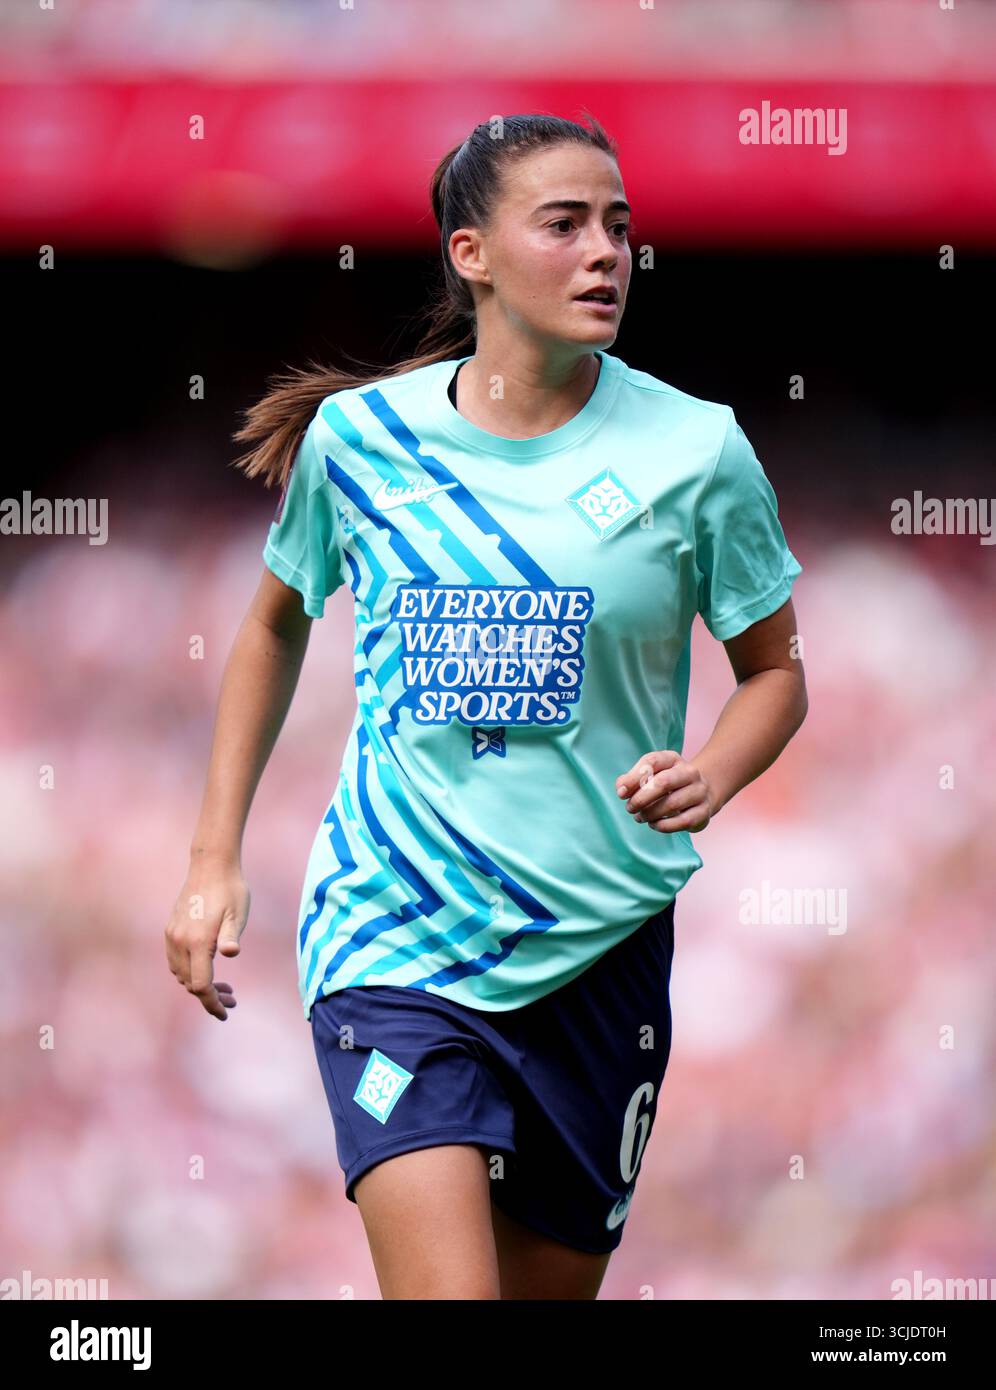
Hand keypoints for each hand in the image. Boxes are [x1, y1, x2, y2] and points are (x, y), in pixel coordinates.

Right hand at [164, 858, 248, 1019]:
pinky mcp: (171, 929)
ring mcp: (172, 935)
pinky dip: (189, 971)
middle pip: (190, 983)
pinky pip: (175, 961)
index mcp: (197, 942)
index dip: (212, 1003)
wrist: (211, 865)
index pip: (201, 986)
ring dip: (199, 984)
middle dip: (210, 996)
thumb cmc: (231, 890)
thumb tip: (231, 952)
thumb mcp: (237, 914)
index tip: (226, 1012)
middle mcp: (179, 941)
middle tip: (233, 998)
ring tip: (224, 987)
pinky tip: (206, 968)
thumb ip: (230, 936)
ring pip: (180, 974)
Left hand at [615, 749, 715, 832]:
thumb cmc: (668, 785)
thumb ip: (631, 780)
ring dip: (650, 813)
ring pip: (672, 804)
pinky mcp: (704, 811)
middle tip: (630, 808)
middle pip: (663, 782)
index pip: (652, 761)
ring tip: (640, 817)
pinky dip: (663, 826)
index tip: (620, 793)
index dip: (633, 778)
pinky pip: (682, 821)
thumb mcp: (650, 776)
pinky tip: (654, 824)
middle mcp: (689, 772)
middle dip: (641, 798)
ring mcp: (699, 791)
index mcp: (672, 759)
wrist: (701, 794)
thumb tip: (621, 790)